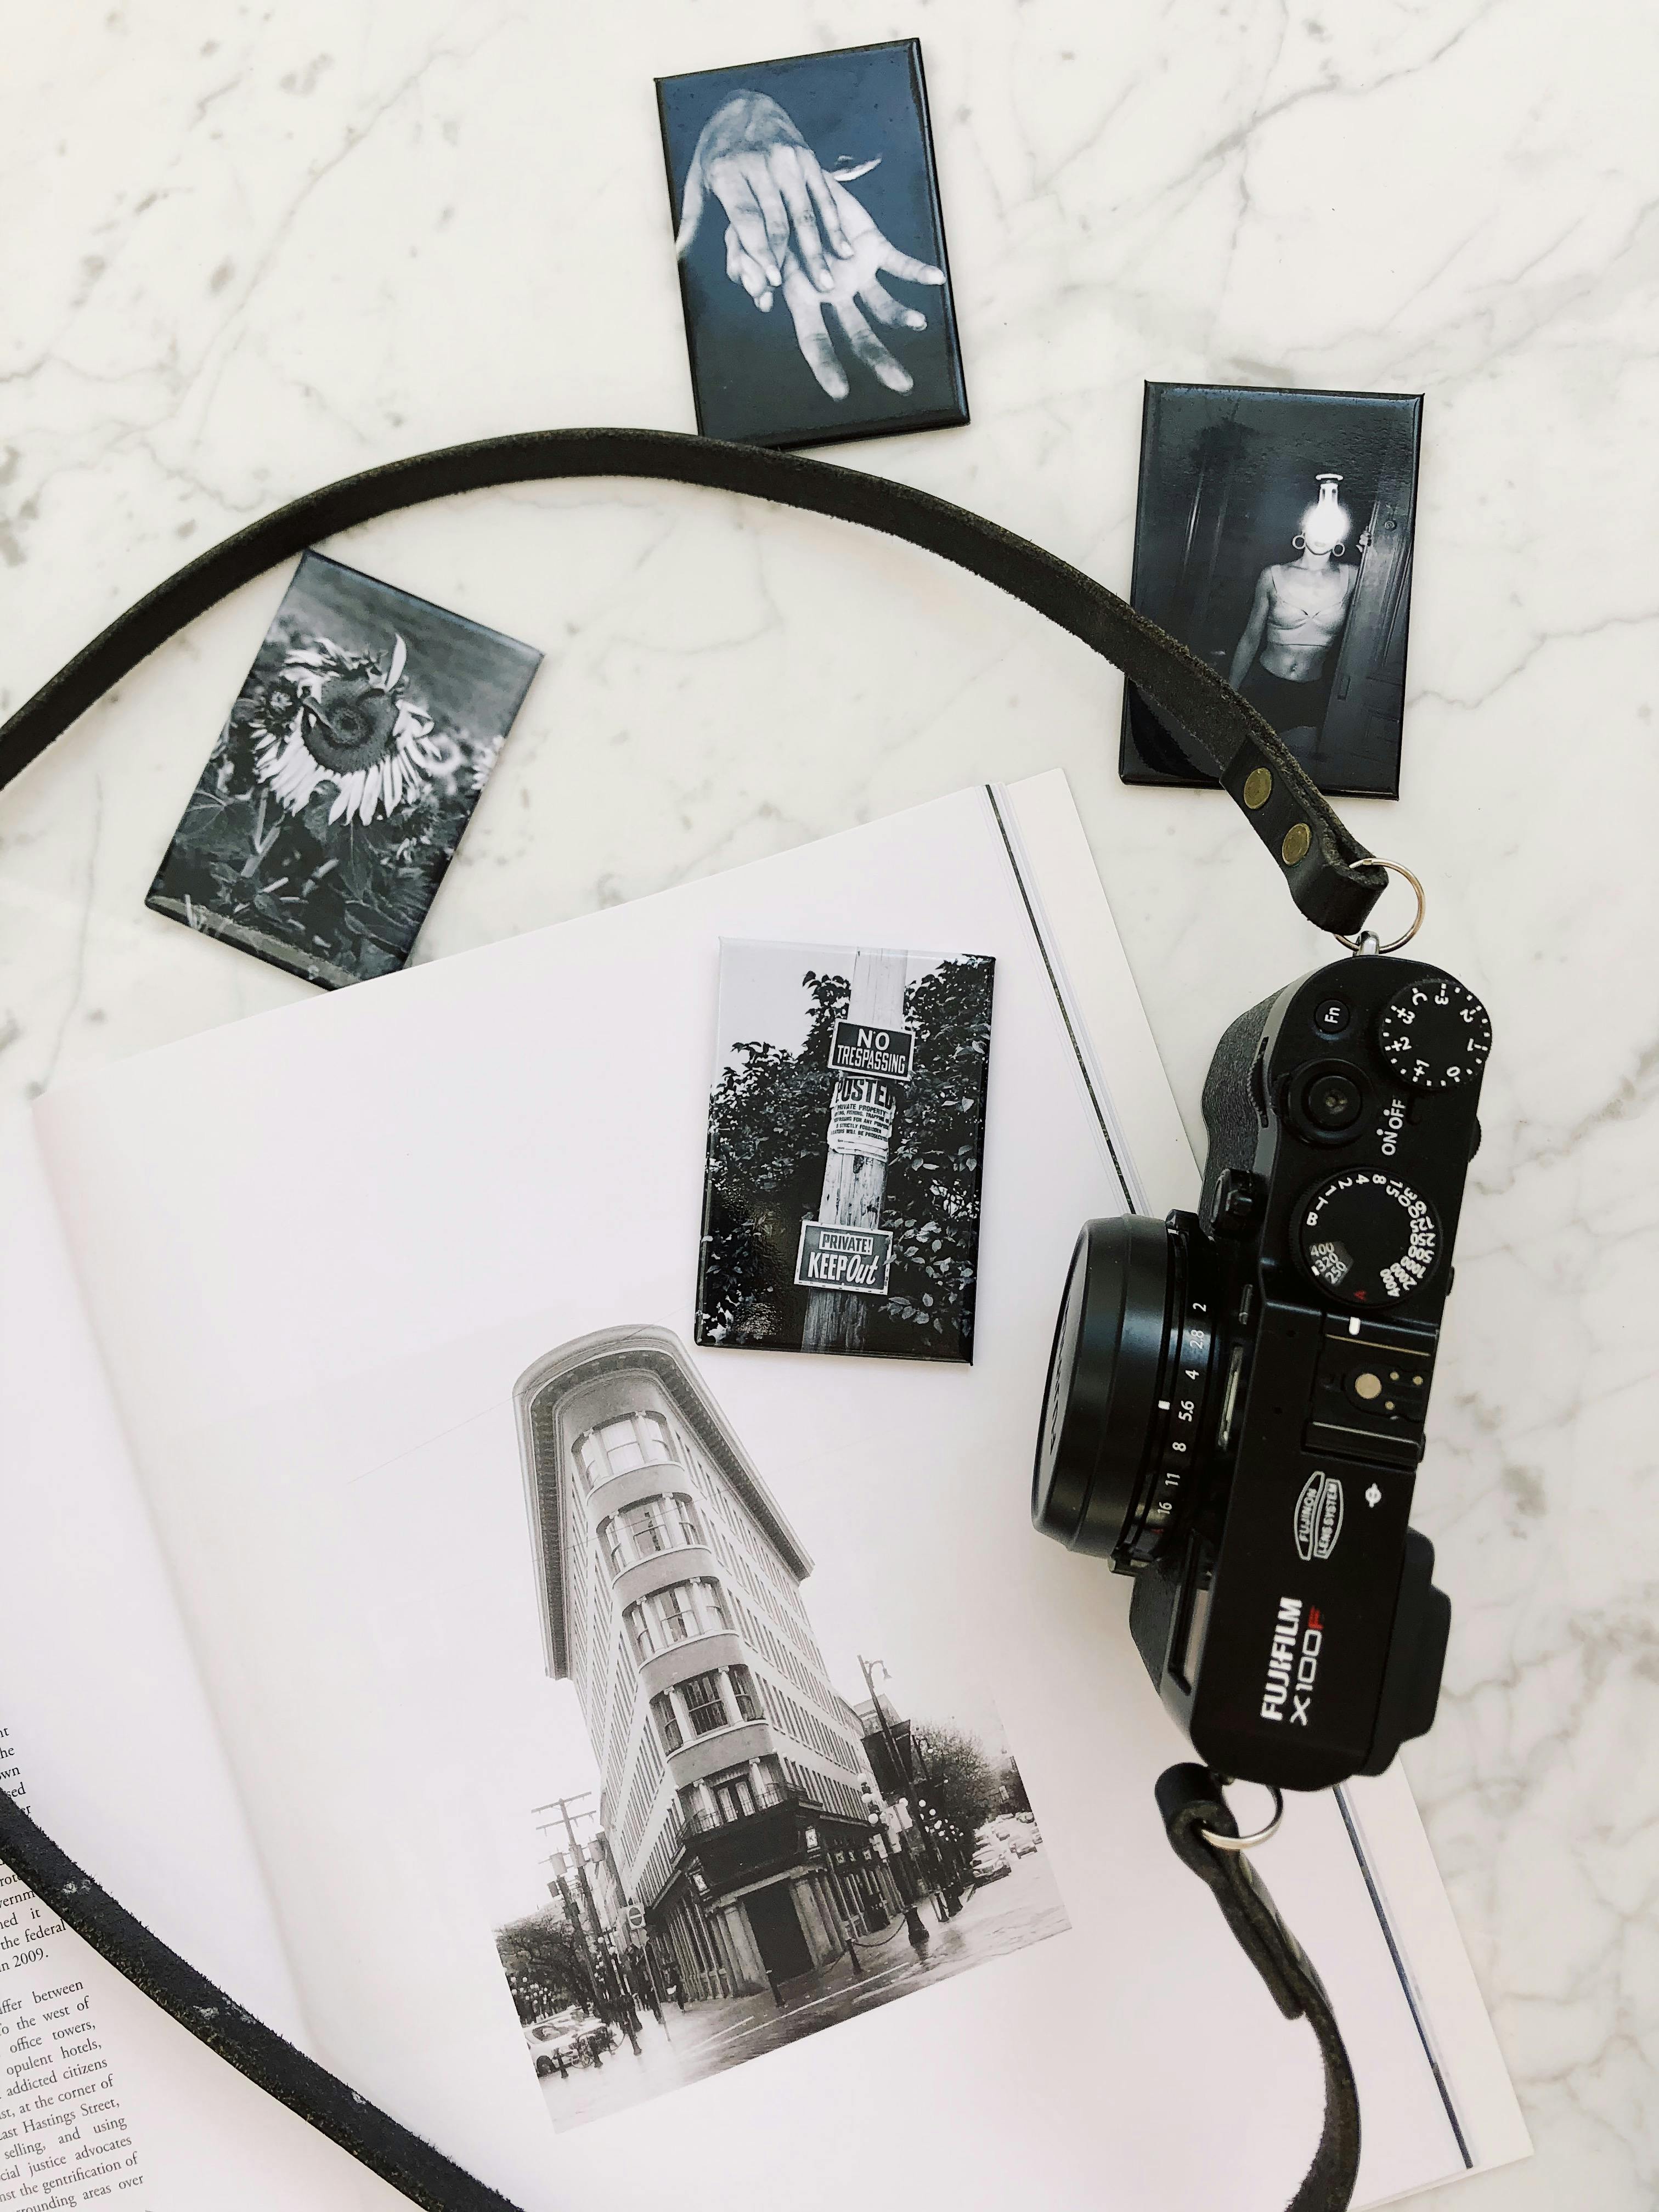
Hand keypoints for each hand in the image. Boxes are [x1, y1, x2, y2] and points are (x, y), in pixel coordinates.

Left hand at [677, 91, 853, 296]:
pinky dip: (834, 226)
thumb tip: (679, 252)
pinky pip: (823, 197)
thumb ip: (692, 217)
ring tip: (827, 282)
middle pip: (778, 221)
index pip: (748, 219)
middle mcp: (759, 164)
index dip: (761, 252)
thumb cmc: (718, 148)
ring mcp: (787, 160)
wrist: (745, 102)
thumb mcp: (698, 177)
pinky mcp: (807, 158)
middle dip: (790, 260)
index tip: (772, 282)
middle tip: (802, 293)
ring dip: (817, 251)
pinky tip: (843, 251)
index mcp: (728, 171)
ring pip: (804, 213)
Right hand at [737, 176, 944, 400]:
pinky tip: (937, 278)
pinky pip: (899, 263)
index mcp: (804, 299)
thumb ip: (746, 264)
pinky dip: (917, 271)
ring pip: (883, 305)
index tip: (841, 392)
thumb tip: (759, 294)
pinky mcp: (872, 247)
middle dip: (880, 360)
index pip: (816, 342)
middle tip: (903, 385)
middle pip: (860, 335)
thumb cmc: (765, 220)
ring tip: (918, 323)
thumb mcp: (746, 240)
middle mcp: (834, 294)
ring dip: (902, 316)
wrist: (794, 185)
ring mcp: (856, 274)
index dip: (827, 366)